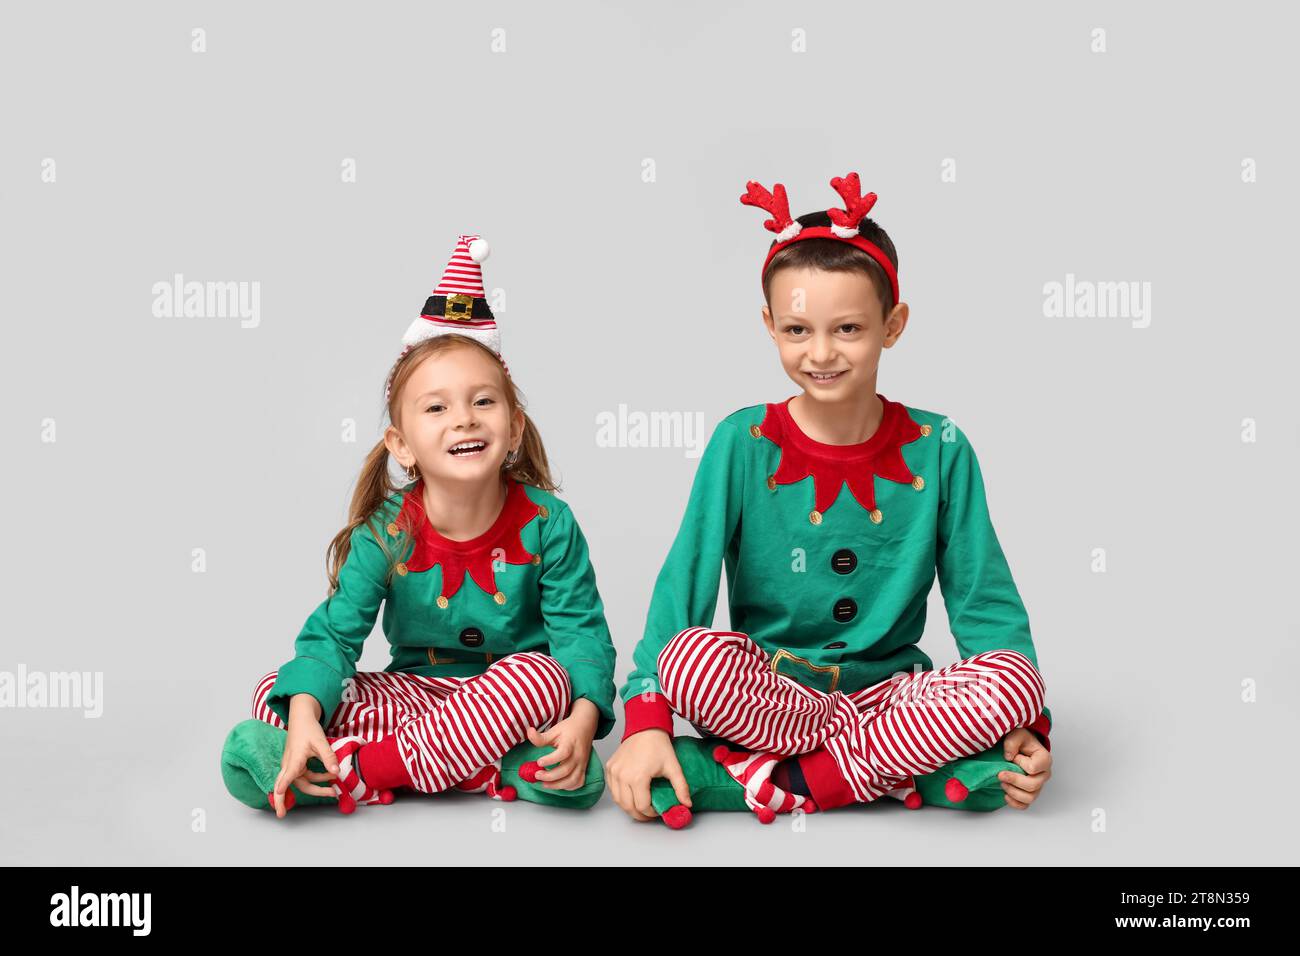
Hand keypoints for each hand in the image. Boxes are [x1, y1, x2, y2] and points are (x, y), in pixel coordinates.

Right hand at [271, 694, 340, 818]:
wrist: (301, 718)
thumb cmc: (308, 729)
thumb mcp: (321, 742)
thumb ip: (328, 758)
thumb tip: (336, 773)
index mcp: (294, 759)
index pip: (287, 775)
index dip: (283, 787)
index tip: (279, 798)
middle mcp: (290, 764)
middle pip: (291, 785)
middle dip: (296, 797)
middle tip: (297, 808)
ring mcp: (293, 765)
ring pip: (302, 782)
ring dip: (317, 786)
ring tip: (334, 788)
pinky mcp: (297, 765)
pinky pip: (305, 777)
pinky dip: (317, 779)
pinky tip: (329, 778)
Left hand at [525, 698, 599, 790]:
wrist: (585, 727)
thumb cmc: (569, 729)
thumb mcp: (554, 731)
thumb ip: (541, 737)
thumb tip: (529, 733)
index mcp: (570, 744)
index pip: (563, 753)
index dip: (550, 760)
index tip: (539, 762)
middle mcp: (578, 755)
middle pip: (566, 770)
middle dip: (549, 776)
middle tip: (537, 775)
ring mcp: (582, 763)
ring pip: (573, 780)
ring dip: (558, 785)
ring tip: (544, 784)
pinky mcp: (583, 768)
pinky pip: (579, 782)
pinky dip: (569, 787)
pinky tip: (558, 785)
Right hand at [606, 729, 689, 821]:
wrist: (645, 727)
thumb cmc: (658, 745)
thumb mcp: (673, 767)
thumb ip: (681, 787)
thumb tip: (687, 804)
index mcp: (638, 778)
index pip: (642, 807)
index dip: (651, 813)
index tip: (658, 811)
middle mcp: (622, 776)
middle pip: (628, 807)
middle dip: (640, 815)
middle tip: (649, 814)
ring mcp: (614, 772)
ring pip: (618, 801)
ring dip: (629, 807)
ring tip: (640, 806)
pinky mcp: (609, 768)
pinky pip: (613, 790)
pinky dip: (621, 796)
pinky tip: (631, 795)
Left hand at [998, 727, 1051, 808]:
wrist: (1021, 745)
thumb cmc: (1021, 740)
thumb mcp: (1016, 734)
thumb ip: (1012, 742)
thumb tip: (1008, 757)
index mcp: (1044, 759)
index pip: (1032, 768)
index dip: (1020, 763)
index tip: (1014, 757)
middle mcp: (1044, 774)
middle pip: (1032, 786)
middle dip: (1013, 781)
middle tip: (1000, 775)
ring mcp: (1038, 785)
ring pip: (1029, 798)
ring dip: (1013, 792)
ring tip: (1002, 784)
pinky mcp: (1030, 792)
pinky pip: (1025, 805)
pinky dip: (1014, 803)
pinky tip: (1006, 795)